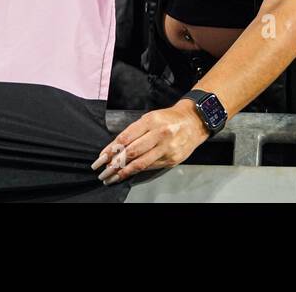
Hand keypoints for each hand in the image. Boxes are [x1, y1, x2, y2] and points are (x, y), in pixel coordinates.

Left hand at [91, 101, 208, 184]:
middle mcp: (160, 134)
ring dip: (123, 172)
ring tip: (111, 178)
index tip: (101, 158)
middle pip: (132, 152)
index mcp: (152, 121)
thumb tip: (115, 148)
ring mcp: (167, 148)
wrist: (194, 121)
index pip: (126, 137)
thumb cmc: (169, 119)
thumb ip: (134, 132)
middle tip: (102, 171)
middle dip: (114, 164)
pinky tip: (127, 174)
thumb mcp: (150, 118)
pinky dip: (137, 172)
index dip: (111, 149)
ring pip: (141, 164)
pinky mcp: (172, 160)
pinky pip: (150, 167)